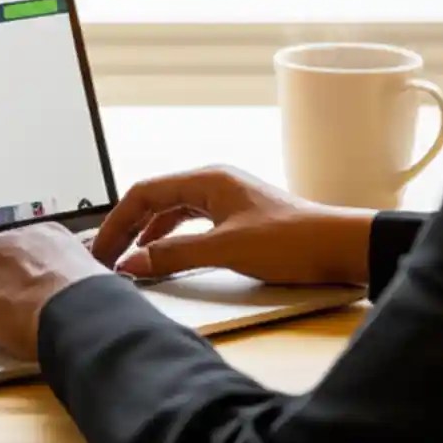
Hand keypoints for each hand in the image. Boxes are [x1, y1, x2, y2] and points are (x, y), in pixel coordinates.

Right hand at [93, 165, 373, 284]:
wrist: (340, 247)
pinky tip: (162, 255)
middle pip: (153, 200)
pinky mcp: (236, 217)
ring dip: (146, 234)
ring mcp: (225, 199)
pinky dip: (168, 238)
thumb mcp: (225, 249)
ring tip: (127, 258)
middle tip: (106, 257)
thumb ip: (174, 255)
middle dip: (126, 228)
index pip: (144, 193)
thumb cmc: (292, 241)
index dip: (116, 222)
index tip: (101, 250)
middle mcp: (213, 183)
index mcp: (207, 180)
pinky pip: (188, 222)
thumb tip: (131, 262)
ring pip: (170, 211)